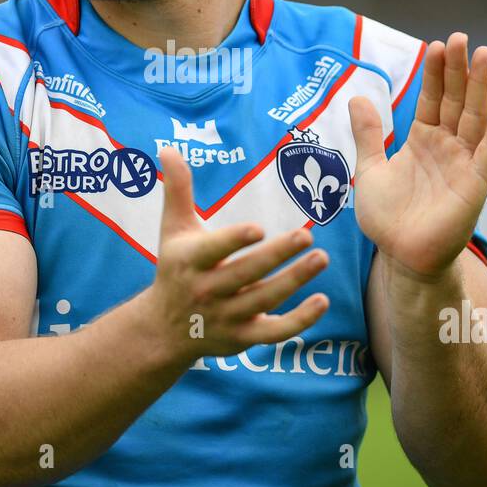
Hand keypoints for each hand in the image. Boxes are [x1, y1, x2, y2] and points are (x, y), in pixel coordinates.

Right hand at [142, 146, 330, 361]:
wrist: (164, 329)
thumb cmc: (175, 268)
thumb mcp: (173, 230)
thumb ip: (177, 190)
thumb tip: (168, 147)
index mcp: (189, 262)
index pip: (213, 251)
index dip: (234, 241)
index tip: (258, 228)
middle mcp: (207, 291)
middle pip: (245, 274)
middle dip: (276, 256)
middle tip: (307, 236)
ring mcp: (226, 317)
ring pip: (264, 300)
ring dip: (294, 281)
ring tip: (321, 258)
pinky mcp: (243, 339)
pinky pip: (274, 333)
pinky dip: (300, 321)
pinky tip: (323, 300)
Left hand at [348, 33, 486, 279]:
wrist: (402, 257)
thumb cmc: (388, 218)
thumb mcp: (371, 169)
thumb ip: (368, 135)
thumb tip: (357, 97)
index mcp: (422, 140)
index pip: (431, 98)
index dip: (435, 73)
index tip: (437, 45)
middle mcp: (446, 146)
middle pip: (455, 100)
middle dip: (458, 70)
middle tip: (461, 38)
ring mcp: (464, 161)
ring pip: (474, 116)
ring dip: (480, 86)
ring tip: (485, 54)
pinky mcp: (476, 181)